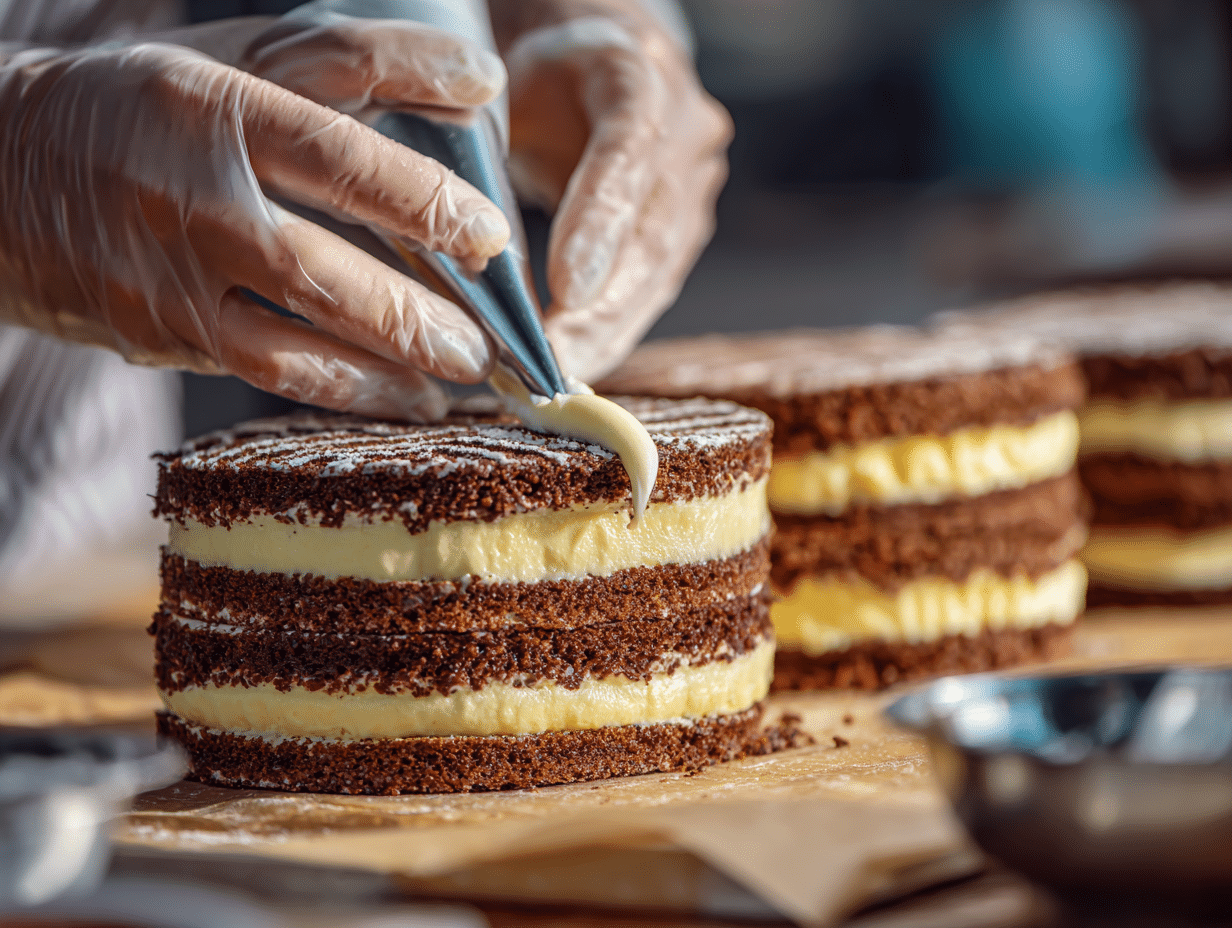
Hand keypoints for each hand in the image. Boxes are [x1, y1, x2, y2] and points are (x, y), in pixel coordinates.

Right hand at [0, 39, 508, 419]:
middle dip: (416, 317)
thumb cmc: (153, 108)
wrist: (10, 171)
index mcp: (214, 110)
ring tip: (457, 383)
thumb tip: (481, 82)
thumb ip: (360, 65)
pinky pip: (268, 376)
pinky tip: (400, 397)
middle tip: (487, 343)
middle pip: (322, 272)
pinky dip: (343, 392)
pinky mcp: (162, 337)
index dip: (424, 201)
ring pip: (293, 350)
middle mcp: (190, 202)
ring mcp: (170, 282)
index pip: (337, 157)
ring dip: (388, 375)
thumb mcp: (243, 58)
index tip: (491, 236)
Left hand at [493, 0, 731, 381]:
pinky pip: (654, 287)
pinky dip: (613, 330)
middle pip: (650, 232)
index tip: (568, 290)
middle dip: (599, 310)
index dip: (600, 224)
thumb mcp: (501, 93)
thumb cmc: (533, 79)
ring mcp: (695, 182)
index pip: (625, 151)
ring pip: (658, 272)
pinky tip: (581, 365)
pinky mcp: (688, 226)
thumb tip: (470, 262)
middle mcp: (683, 129)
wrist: (592, 61)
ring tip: (561, 379)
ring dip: (608, 332)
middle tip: (553, 364)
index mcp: (634, 73)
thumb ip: (492, 159)